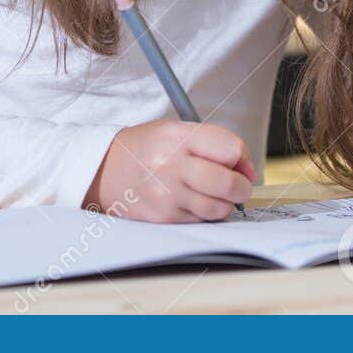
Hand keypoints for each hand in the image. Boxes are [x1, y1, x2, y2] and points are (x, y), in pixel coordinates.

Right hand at [83, 119, 255, 222]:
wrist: (104, 170)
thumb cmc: (147, 148)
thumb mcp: (175, 131)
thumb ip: (213, 143)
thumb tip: (247, 169)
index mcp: (178, 136)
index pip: (230, 149)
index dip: (242, 159)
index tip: (240, 164)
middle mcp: (171, 165)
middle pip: (228, 184)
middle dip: (242, 188)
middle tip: (238, 186)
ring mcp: (166, 194)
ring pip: (218, 209)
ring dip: (224, 204)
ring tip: (212, 194)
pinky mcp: (162, 217)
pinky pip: (200, 221)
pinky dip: (204, 214)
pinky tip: (192, 202)